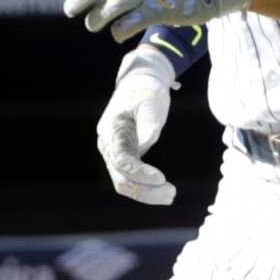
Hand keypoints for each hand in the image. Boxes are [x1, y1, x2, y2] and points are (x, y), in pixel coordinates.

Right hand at [97, 45, 176, 204]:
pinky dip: (145, 188)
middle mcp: (107, 144)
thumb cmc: (147, 91)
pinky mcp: (122, 158)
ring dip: (146, 193)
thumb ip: (149, 121)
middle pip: (121, 176)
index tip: (161, 178)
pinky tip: (163, 192)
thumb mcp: (151, 101)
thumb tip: (146, 141)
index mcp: (112, 129)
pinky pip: (130, 179)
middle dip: (146, 189)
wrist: (139, 84)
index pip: (121, 158)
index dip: (139, 172)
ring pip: (124, 182)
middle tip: (172, 193)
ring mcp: (113, 153)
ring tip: (171, 195)